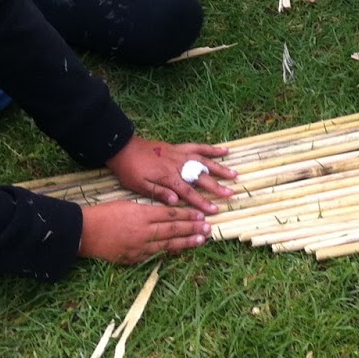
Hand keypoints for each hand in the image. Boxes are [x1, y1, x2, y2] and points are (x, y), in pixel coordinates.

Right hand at [77, 200, 209, 263]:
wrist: (85, 232)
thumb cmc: (105, 214)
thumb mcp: (128, 204)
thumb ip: (148, 210)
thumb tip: (167, 212)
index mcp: (142, 214)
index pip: (171, 214)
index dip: (188, 214)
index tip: (201, 215)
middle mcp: (144, 231)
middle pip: (173, 229)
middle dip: (193, 228)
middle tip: (208, 228)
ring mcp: (139, 247)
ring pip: (168, 244)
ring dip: (186, 242)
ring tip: (201, 240)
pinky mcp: (134, 258)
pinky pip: (155, 255)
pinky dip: (169, 252)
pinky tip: (179, 251)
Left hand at [105, 134, 236, 214]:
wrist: (123, 148)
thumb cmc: (130, 170)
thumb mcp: (139, 186)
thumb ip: (159, 193)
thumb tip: (176, 202)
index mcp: (168, 177)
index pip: (188, 193)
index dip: (202, 203)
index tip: (214, 210)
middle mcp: (178, 165)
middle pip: (201, 178)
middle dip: (216, 187)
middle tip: (230, 194)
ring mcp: (180, 154)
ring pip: (204, 162)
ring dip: (220, 168)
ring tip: (234, 175)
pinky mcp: (179, 147)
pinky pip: (199, 147)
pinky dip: (212, 149)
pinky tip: (225, 151)